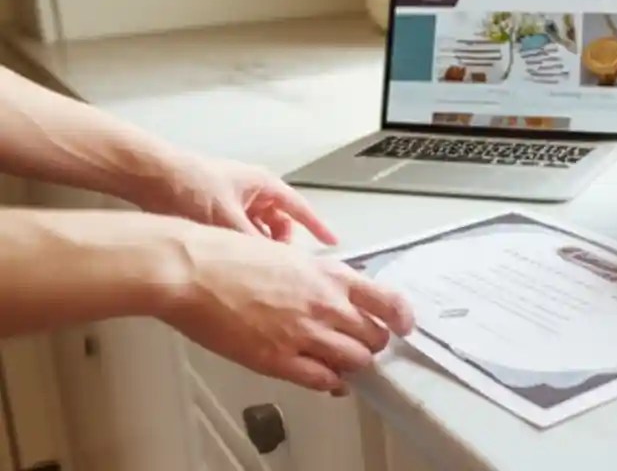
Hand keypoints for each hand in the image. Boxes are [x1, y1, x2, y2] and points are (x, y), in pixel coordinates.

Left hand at [133, 154, 336, 244]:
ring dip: (257, 245)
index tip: (331, 243)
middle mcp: (253, 190)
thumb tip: (272, 267)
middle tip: (276, 263)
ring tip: (250, 263)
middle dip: (280, 243)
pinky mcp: (215, 208)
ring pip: (258, 228)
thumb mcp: (229, 221)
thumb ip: (254, 245)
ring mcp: (234, 199)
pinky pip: (240, 230)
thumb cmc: (190, 187)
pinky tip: (231, 258)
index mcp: (265, 185)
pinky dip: (241, 243)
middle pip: (279, 222)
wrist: (151, 177)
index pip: (301, 209)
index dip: (317, 228)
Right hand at [160, 224, 414, 393]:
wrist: (192, 269)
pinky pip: (321, 379)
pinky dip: (330, 381)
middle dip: (374, 343)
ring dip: (354, 363)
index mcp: (330, 275)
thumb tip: (333, 291)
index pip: (388, 301)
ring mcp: (304, 333)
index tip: (403, 325)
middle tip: (365, 345)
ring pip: (355, 360)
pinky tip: (328, 378)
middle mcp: (326, 304)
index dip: (401, 318)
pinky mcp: (279, 358)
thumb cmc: (229, 257)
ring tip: (345, 362)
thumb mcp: (289, 256)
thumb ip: (316, 277)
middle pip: (375, 336)